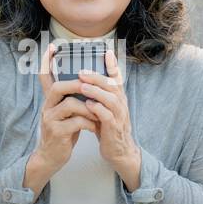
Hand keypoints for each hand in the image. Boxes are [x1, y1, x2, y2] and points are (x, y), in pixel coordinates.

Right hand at [24, 40, 98, 191]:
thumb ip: (72, 99)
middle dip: (77, 84)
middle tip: (92, 87)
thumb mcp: (66, 113)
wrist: (51, 157)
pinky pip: (77, 122)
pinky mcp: (57, 132)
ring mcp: (50, 120)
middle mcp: (47, 107)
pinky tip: (94, 127)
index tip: (52, 46)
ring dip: (88, 108)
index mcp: (50, 100)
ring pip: (70, 104)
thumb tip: (86, 83)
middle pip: (58, 87)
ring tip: (98, 114)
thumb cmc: (63, 133)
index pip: (45, 77)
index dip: (47, 61)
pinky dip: (89, 123)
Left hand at [77, 46, 141, 187]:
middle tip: (81, 71)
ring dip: (96, 92)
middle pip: (112, 86)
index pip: (117, 78)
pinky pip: (107, 117)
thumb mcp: (105, 108)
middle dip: (97, 77)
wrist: (119, 151)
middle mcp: (121, 104)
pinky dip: (98, 110)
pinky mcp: (114, 129)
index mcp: (118, 98)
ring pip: (110, 99)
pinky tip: (88, 105)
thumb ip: (98, 95)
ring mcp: (119, 116)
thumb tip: (85, 80)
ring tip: (82, 86)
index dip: (113, 65)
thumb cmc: (108, 128)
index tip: (106, 51)